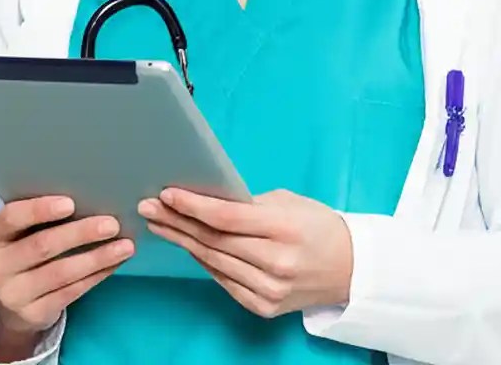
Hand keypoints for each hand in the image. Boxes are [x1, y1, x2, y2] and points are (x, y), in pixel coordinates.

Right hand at [0, 197, 133, 360]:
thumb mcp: (20, 231)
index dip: (40, 210)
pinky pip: (71, 292)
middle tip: (111, 224)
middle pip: (42, 246)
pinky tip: (114, 263)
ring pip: (61, 272)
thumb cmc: (23, 249)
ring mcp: (12, 294)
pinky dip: (97, 275)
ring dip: (97, 257)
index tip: (70, 203)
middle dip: (80, 233)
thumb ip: (40, 215)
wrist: (13, 299)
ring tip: (125, 246)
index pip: (11, 218)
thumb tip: (89, 194)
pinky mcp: (33, 313)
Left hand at [139, 188, 352, 318]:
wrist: (350, 269)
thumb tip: (207, 200)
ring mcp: (269, 289)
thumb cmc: (319, 227)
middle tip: (150, 207)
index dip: (193, 206)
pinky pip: (223, 280)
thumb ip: (250, 204)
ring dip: (183, 241)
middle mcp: (277, 263)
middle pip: (215, 241)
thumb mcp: (290, 203)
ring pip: (214, 262)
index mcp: (286, 229)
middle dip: (177, 222)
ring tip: (161, 224)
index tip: (167, 194)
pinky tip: (188, 246)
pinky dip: (204, 262)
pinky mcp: (263, 306)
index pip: (227, 218)